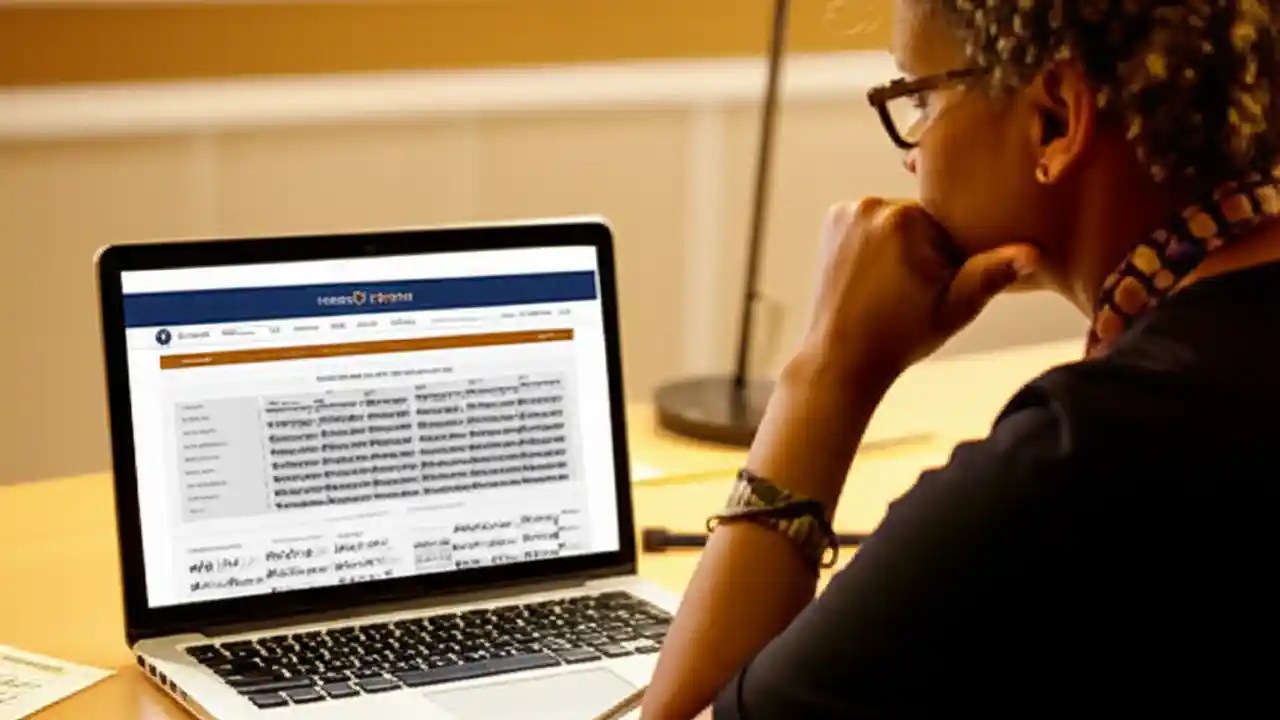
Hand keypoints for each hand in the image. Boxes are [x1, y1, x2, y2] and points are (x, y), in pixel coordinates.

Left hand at [799, 198, 1038, 383]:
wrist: (841, 355)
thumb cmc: (901, 336)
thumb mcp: (956, 308)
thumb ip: (991, 274)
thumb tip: (1031, 252)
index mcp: (907, 219)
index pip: (950, 222)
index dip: (951, 254)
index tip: (938, 283)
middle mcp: (873, 205)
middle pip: (921, 216)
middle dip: (925, 245)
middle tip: (913, 287)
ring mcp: (848, 211)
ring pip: (896, 218)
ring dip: (900, 241)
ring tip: (891, 283)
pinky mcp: (832, 220)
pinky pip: (870, 221)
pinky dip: (875, 239)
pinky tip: (872, 273)